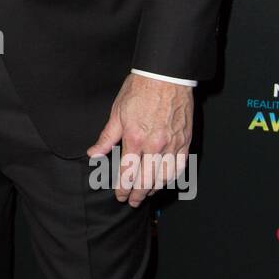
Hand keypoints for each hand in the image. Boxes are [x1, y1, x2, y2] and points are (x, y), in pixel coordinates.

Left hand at [87, 73, 192, 207]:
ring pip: (163, 177)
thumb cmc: (140, 90)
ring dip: (154, 190)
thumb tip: (93, 154)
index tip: (119, 195)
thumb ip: (106, 137)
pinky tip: (164, 182)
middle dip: (137, 195)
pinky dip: (171, 178)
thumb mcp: (117, 112)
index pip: (128, 173)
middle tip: (131, 202)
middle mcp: (155, 146)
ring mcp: (172, 145)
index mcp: (135, 139)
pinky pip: (179, 167)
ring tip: (146, 196)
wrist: (166, 76)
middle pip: (146, 180)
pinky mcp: (185, 141)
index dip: (123, 188)